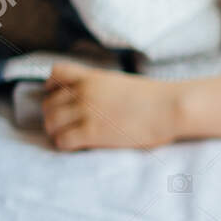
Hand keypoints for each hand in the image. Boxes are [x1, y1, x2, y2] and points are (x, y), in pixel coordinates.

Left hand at [42, 62, 181, 149]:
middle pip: (49, 104)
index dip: (52, 88)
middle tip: (65, 125)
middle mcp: (84, 92)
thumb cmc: (155, 98)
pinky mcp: (92, 133)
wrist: (171, 108)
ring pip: (52, 123)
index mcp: (92, 77)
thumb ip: (101, 88)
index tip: (59, 97)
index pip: (55, 75)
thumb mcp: (122, 83)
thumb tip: (92, 100)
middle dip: (53, 115)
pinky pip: (62, 140)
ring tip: (69, 136)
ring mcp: (86, 112)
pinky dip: (65, 144)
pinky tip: (77, 145)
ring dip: (57, 131)